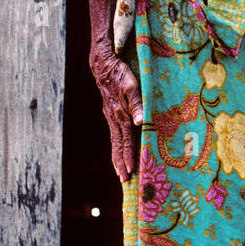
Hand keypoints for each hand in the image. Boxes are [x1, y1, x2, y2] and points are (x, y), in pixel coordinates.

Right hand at [89, 42, 143, 182]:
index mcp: (120, 115)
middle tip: (125, 181)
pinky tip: (119, 152)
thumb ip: (138, 104)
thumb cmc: (120, 73)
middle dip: (121, 164)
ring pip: (114, 142)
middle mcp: (114, 119)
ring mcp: (110, 117)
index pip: (126, 140)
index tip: (131, 171)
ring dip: (118, 158)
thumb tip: (141, 123)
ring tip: (120, 173)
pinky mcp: (110, 113)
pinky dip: (116, 147)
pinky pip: (114, 135)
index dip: (129, 156)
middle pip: (118, 146)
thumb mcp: (132, 86)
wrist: (103, 64)